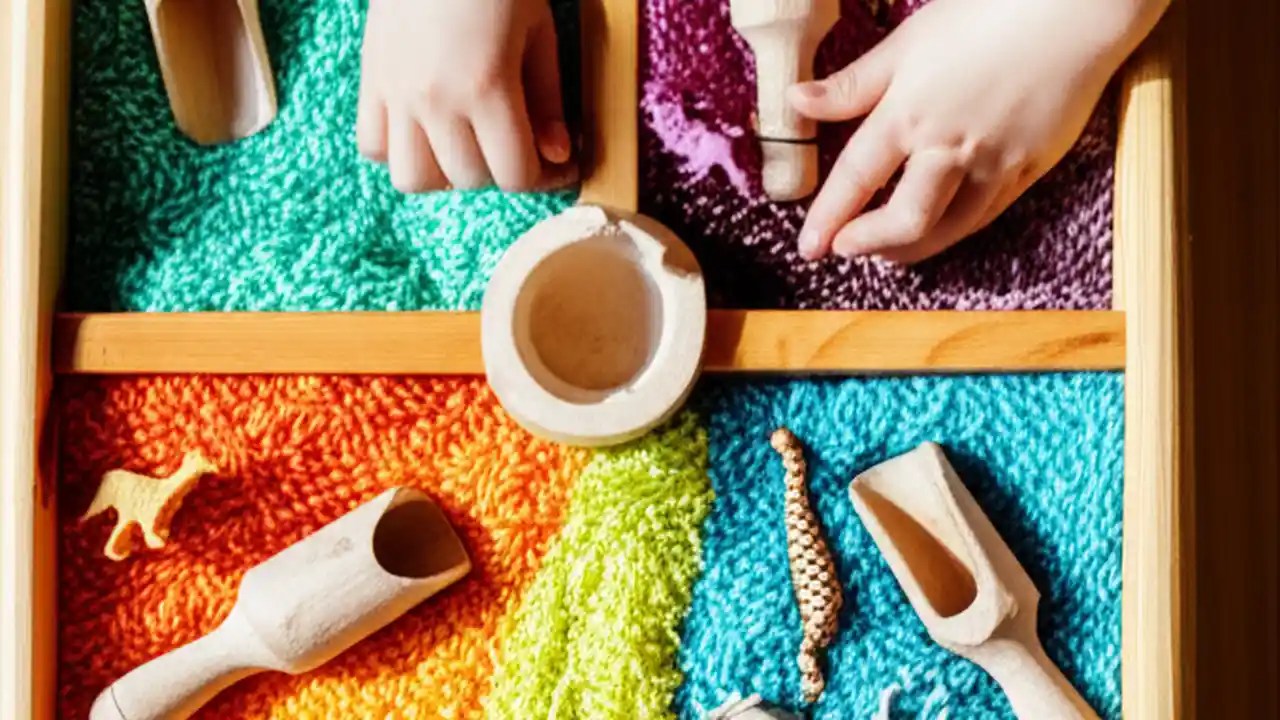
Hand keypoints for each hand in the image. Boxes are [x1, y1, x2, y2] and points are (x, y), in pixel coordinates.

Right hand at [357, 0, 575, 192]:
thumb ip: (547, 99)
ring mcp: (396, 94)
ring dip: (446, 173)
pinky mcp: (370, 80)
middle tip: (516, 143)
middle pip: (469, 180)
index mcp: (486, 88)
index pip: (515, 175)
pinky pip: (373, 146)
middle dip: (501, 170)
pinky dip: (399, 151)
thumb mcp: (538, 30)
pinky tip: (425, 130)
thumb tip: (558, 154)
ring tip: (466, 145)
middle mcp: (436, 101)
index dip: (545, 179)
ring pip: (413, 179)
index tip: (559, 164)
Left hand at [791, 0, 1167, 262]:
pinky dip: (953, 232)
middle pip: (903, 221)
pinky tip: (938, 230)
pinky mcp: (1029, 170)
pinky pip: (985, 216)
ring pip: (947, 230)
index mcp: (908, 114)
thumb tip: (794, 100)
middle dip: (868, 244)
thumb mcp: (907, 42)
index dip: (828, 218)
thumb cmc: (988, 12)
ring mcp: (993, 164)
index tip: (810, 246)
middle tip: (846, 250)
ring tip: (886, 253)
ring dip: (909, 249)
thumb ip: (852, 84)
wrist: (1076, 11)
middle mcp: (948, 149)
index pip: (856, 179)